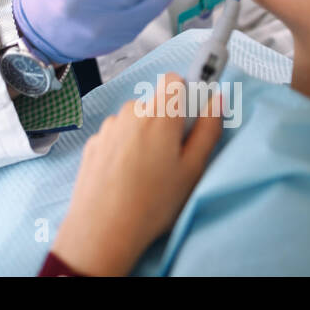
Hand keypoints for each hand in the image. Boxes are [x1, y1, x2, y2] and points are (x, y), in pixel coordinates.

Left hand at [51, 72, 221, 275]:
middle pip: (154, 103)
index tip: (190, 117)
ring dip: (143, 136)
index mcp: (159, 115)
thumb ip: (208, 130)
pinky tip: (126, 178)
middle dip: (166, 122)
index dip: (185, 94)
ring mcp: (108, 127)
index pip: (174, 80)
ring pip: (134, 120)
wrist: (102, 229)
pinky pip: (116, 136)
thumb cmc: (153, 203)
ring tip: (147, 173)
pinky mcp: (93, 143)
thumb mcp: (192, 170)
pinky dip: (123, 149)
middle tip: (172, 157)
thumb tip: (216, 100)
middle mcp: (130, 112)